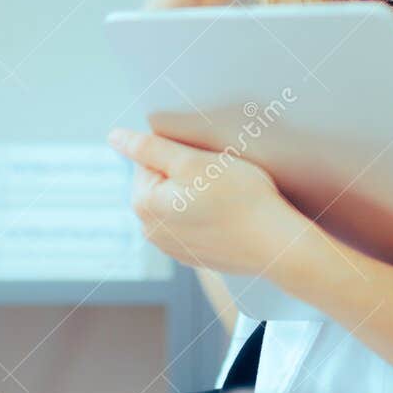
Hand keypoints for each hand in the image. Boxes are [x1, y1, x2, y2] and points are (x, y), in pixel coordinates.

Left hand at [106, 127, 309, 276]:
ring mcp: (172, 247)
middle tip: (217, 177)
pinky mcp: (194, 255)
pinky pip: (193, 222)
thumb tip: (115, 138)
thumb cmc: (240, 199)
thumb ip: (149, 147)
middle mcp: (150, 230)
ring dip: (198, 192)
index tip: (204, 161)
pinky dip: (208, 214)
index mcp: (143, 204)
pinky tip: (229, 215)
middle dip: (187, 172)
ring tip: (225, 196)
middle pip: (162, 180)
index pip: (149, 158)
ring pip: (179, 201)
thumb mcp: (192, 161)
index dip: (179, 152)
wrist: (277, 245)